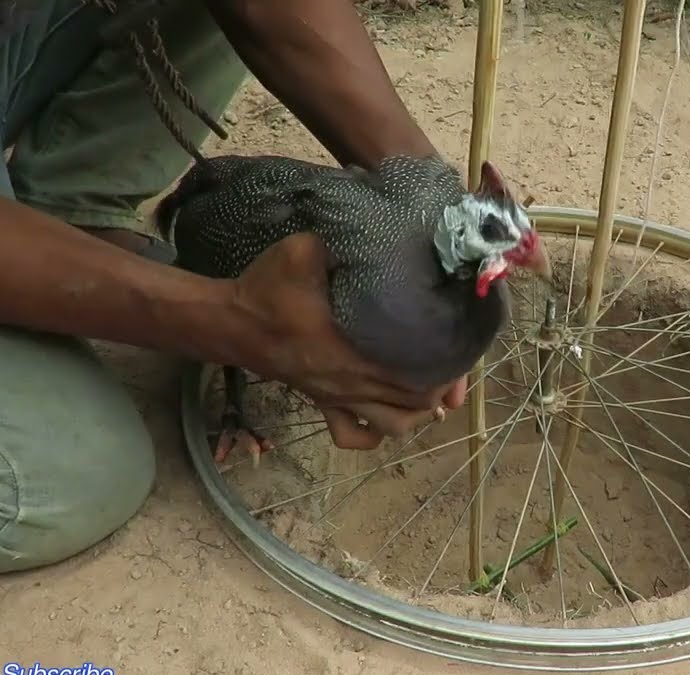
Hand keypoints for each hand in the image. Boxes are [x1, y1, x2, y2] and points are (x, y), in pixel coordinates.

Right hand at [229, 231, 461, 446]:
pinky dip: (376, 432)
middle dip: (440, 389)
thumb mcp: (301, 252)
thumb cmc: (266, 289)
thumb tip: (376, 224)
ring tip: (431, 391)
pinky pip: (353, 435)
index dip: (444, 370)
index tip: (457, 350)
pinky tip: (388, 414)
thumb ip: (339, 241)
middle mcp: (350, 384)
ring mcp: (337, 398)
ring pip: (391, 426)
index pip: (413, 378)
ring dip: (416, 413)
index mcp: (350, 354)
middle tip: (453, 365)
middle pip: (413, 406)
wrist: (231, 322)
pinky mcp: (324, 403)